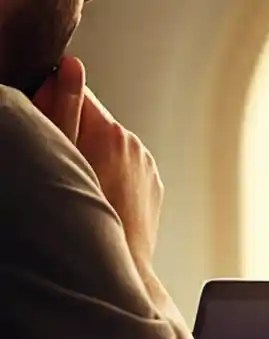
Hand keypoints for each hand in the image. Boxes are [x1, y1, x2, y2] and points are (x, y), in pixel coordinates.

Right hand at [33, 57, 165, 288]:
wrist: (119, 267)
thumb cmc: (82, 218)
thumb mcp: (58, 158)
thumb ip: (60, 110)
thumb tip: (69, 68)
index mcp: (111, 133)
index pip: (77, 93)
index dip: (53, 106)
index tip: (43, 129)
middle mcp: (135, 145)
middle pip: (94, 120)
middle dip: (74, 133)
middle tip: (59, 166)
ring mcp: (147, 166)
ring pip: (110, 146)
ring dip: (93, 156)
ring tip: (81, 187)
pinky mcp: (153, 186)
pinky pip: (126, 168)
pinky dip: (111, 175)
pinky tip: (100, 198)